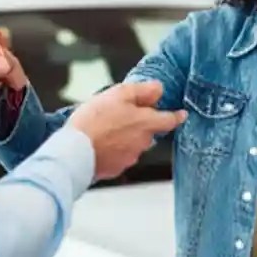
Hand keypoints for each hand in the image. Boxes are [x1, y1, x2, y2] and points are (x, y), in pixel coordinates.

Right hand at [69, 80, 187, 179]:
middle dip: (140, 124)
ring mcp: (129, 158)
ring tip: (104, 128)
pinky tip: (99, 143)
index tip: (182, 114)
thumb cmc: (94, 121)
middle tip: (120, 115)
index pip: (169, 120)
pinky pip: (119, 156)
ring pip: (133, 144)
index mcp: (146, 124)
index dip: (176, 116)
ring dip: (125, 137)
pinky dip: (113, 149)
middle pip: (148, 131)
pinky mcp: (115, 168)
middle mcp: (142, 143)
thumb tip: (158, 89)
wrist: (74, 151)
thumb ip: (142, 91)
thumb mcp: (118, 95)